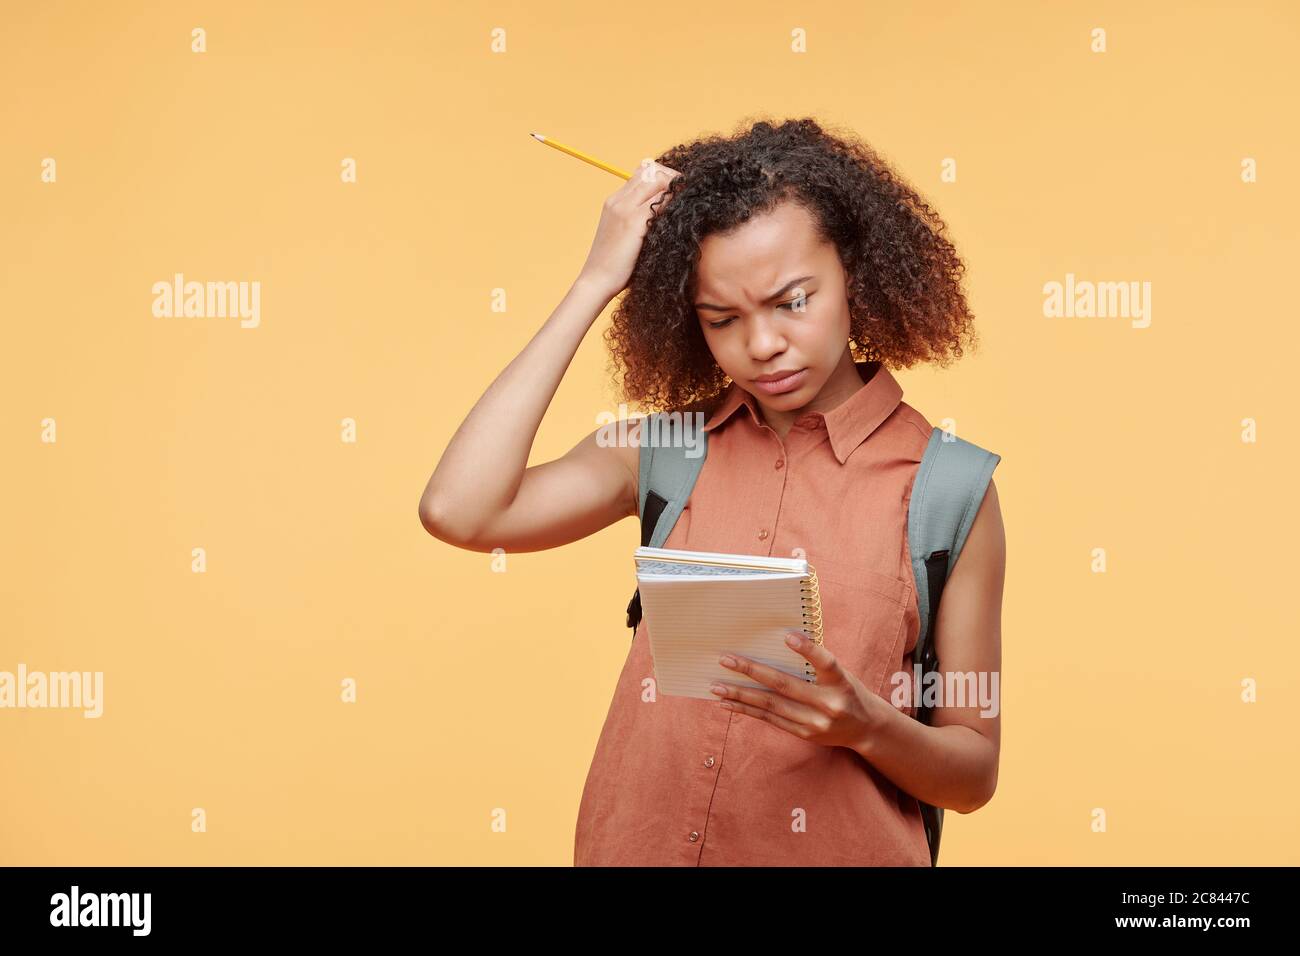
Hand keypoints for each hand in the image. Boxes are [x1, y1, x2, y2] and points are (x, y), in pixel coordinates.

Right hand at [577, 159, 679, 298]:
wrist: (596, 280)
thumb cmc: (614, 264)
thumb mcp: (624, 236)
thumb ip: (639, 221)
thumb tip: (663, 217)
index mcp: (614, 201)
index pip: (643, 172)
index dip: (664, 177)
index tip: (679, 190)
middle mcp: (618, 200)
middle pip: (651, 171)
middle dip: (674, 178)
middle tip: (690, 192)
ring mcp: (624, 209)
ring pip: (657, 181)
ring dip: (676, 188)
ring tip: (689, 201)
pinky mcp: (633, 222)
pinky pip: (660, 202)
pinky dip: (674, 203)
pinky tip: (682, 215)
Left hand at [710, 631, 883, 751]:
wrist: (866, 728)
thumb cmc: (847, 690)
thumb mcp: (840, 673)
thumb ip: (814, 663)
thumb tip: (776, 643)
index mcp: (840, 681)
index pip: (826, 662)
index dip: (808, 649)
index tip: (787, 636)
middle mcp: (828, 703)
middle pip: (785, 685)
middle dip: (752, 671)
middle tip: (726, 659)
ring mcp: (815, 722)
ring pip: (771, 706)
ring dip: (741, 695)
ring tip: (716, 686)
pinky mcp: (803, 734)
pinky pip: (770, 720)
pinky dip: (747, 710)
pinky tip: (727, 703)